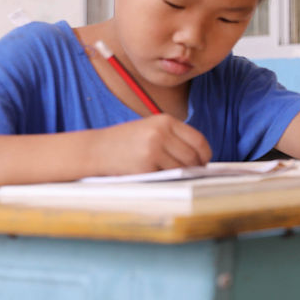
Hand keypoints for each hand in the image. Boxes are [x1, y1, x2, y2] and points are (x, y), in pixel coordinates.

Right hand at [89, 115, 211, 175]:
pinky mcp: (145, 166)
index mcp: (165, 121)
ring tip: (174, 175)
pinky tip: (157, 176)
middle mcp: (161, 133)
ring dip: (181, 175)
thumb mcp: (150, 129)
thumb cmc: (124, 142)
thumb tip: (199, 157)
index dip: (205, 154)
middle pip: (192, 156)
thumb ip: (173, 138)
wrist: (95, 149)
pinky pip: (166, 176)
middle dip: (195, 167)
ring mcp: (153, 149)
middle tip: (192, 174)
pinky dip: (165, 179)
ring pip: (181, 168)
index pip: (198, 139)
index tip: (204, 162)